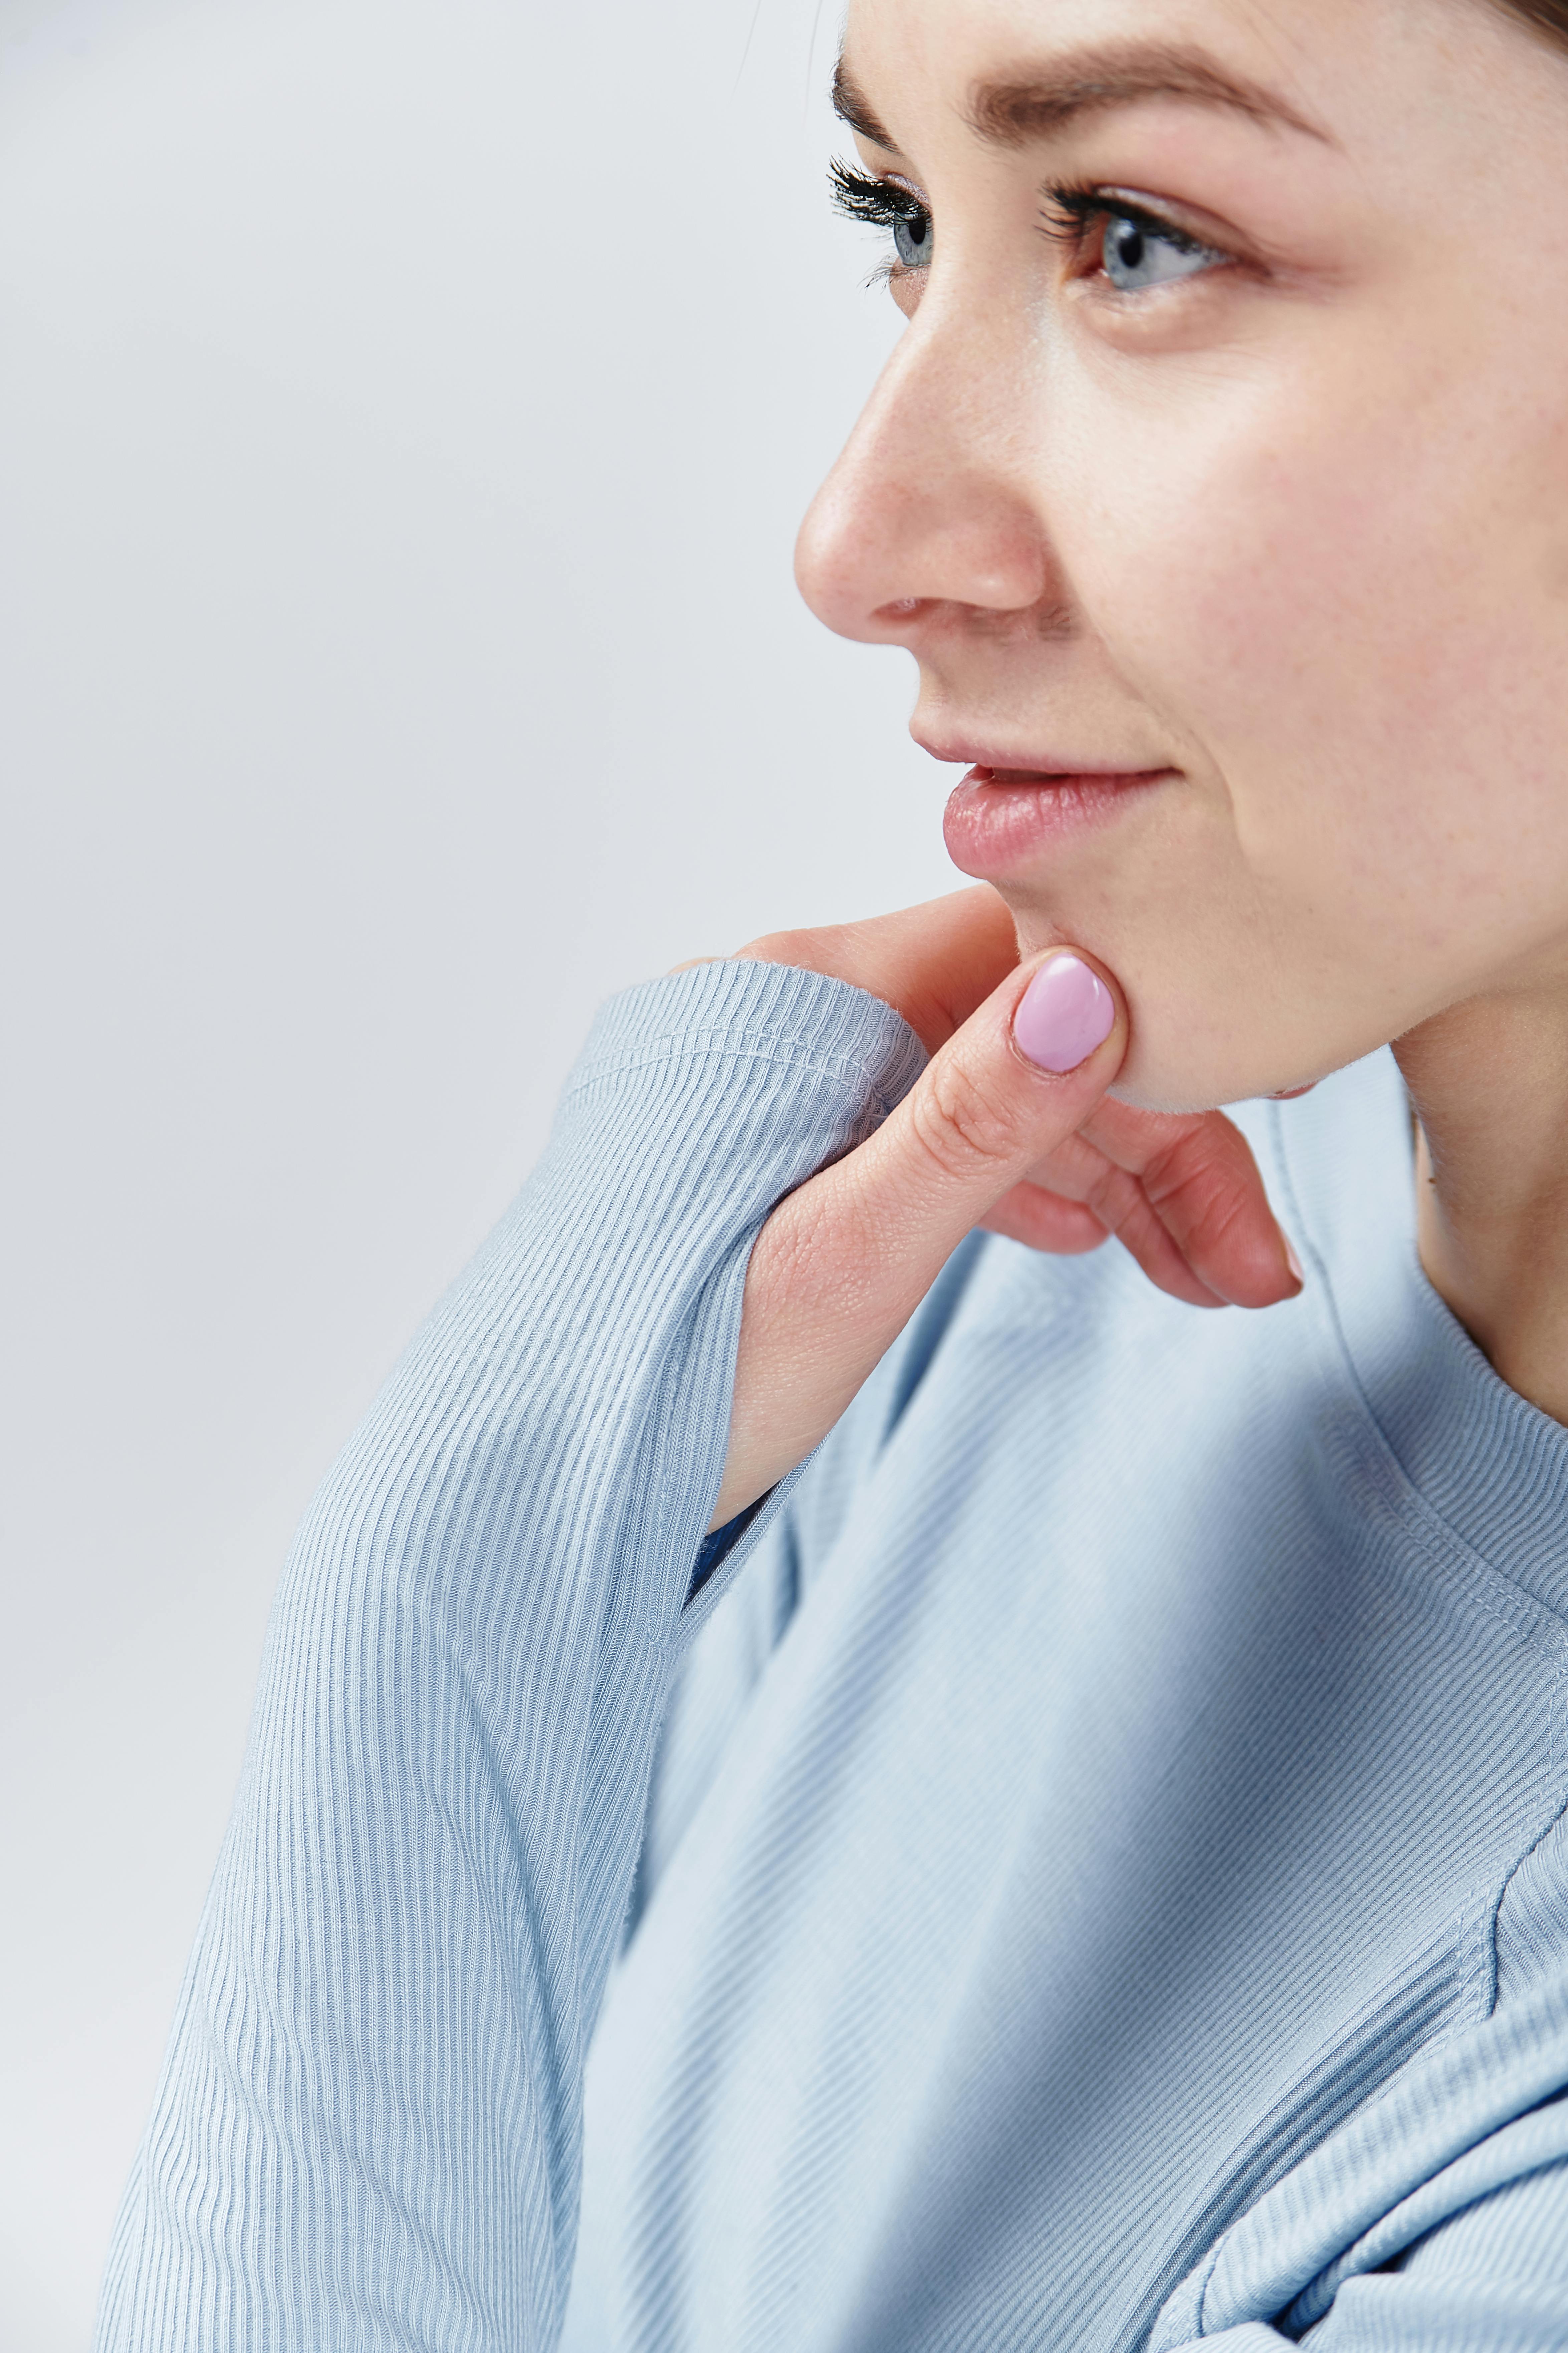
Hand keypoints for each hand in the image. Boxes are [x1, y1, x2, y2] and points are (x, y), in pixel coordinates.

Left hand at [701, 887, 1301, 1528]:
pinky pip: (918, 1129)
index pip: (1027, 964)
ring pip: (979, 1090)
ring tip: (1194, 1278)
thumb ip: (966, 1124)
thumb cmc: (661, 1384)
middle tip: (1247, 1273)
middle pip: (1016, 1034)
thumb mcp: (844, 1257)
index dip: (1158, 1051)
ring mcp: (771, 1075)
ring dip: (1099, 1176)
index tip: (1246, 1157)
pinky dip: (1010, 1181)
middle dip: (1149, 1146)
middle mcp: (778, 1008)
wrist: (521, 1478)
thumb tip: (1086, 989)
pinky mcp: (766, 1143)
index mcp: (793, 997)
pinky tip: (1077, 1232)